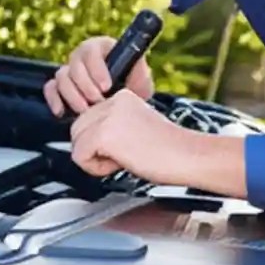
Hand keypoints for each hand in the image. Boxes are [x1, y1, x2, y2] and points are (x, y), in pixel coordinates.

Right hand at [42, 35, 153, 116]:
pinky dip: (54, 100)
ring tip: (86, 112)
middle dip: (86, 86)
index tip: (107, 86)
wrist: (124, 106)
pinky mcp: (59, 86)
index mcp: (101, 47)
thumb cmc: (133, 89)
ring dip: (72, 96)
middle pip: (74, 65)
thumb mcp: (141, 78)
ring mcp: (69, 70)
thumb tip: (135, 69)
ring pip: (61, 77)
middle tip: (98, 102)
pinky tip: (62, 112)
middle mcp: (82, 56)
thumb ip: (138, 71)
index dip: (97, 69)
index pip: (92, 50)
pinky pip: (50, 88)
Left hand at [69, 90, 247, 197]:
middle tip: (125, 155)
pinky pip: (79, 155)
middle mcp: (112, 101)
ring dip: (95, 158)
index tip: (128, 146)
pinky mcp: (104, 134)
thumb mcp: (135, 127)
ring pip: (76, 141)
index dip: (103, 141)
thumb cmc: (169, 150)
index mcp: (121, 96)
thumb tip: (86, 139)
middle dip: (94, 148)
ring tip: (124, 158)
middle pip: (78, 128)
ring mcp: (107, 116)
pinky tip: (120, 163)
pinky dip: (95, 167)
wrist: (188, 156)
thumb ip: (112, 126)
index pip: (90, 118)